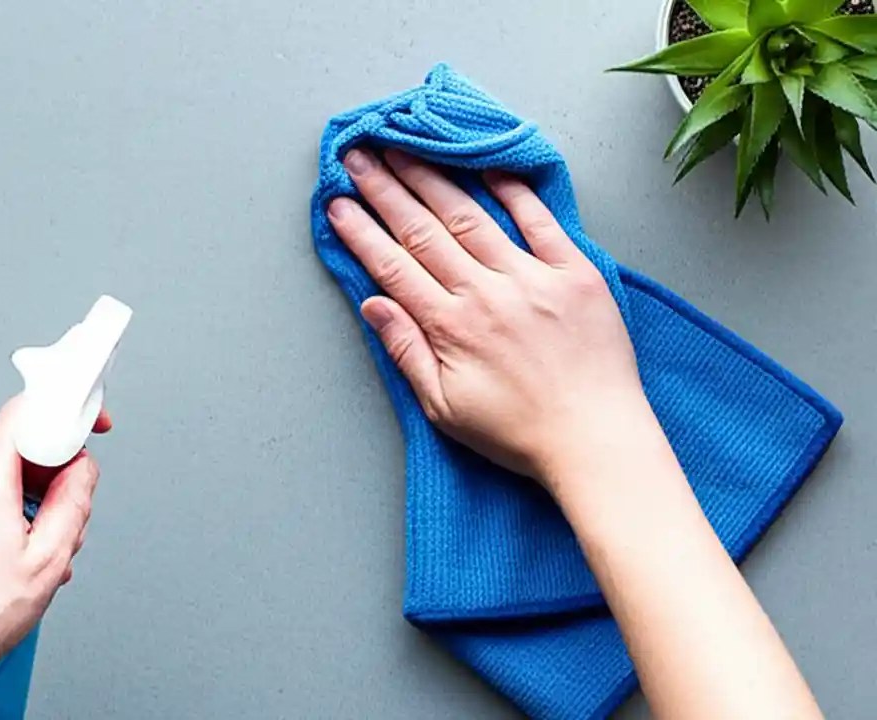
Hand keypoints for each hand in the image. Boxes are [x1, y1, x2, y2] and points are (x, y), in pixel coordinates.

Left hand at [0, 396, 111, 719]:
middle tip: (69, 506)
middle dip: (51, 466)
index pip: (28, 409)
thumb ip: (74, 501)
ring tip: (37, 544)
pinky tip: (11, 550)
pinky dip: (2, 507)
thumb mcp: (47, 560)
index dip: (68, 409)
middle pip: (14, 440)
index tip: (91, 423)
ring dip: (28, 492)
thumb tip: (83, 470)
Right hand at [328, 148, 650, 486]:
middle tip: (359, 156)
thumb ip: (406, 352)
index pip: (394, 266)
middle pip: (424, 230)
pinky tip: (485, 163)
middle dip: (386, 189)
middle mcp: (486, 294)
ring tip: (404, 150)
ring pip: (471, 217)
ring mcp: (532, 278)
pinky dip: (512, 190)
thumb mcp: (444, 407)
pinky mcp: (576, 273)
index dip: (361, 232)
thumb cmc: (518, 434)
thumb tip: (372, 304)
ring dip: (432, 179)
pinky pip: (539, 221)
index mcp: (451, 328)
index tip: (338, 203)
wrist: (596, 442)